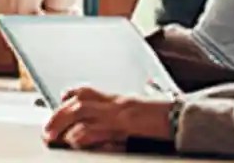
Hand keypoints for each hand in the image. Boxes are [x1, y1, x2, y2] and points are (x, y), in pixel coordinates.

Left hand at [42, 88, 172, 150]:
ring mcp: (119, 114)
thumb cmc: (169, 117)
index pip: (86, 92)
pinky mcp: (124, 127)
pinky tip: (73, 141)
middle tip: (47, 131)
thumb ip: (130, 111)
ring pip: (81, 113)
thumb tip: (131, 108)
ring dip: (63, 125)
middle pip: (78, 102)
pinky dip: (82, 135)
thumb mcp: (146, 111)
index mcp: (119, 100)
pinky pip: (96, 129)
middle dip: (58, 116)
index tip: (57, 108)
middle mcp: (116, 103)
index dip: (68, 99)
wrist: (186, 120)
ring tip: (52, 137)